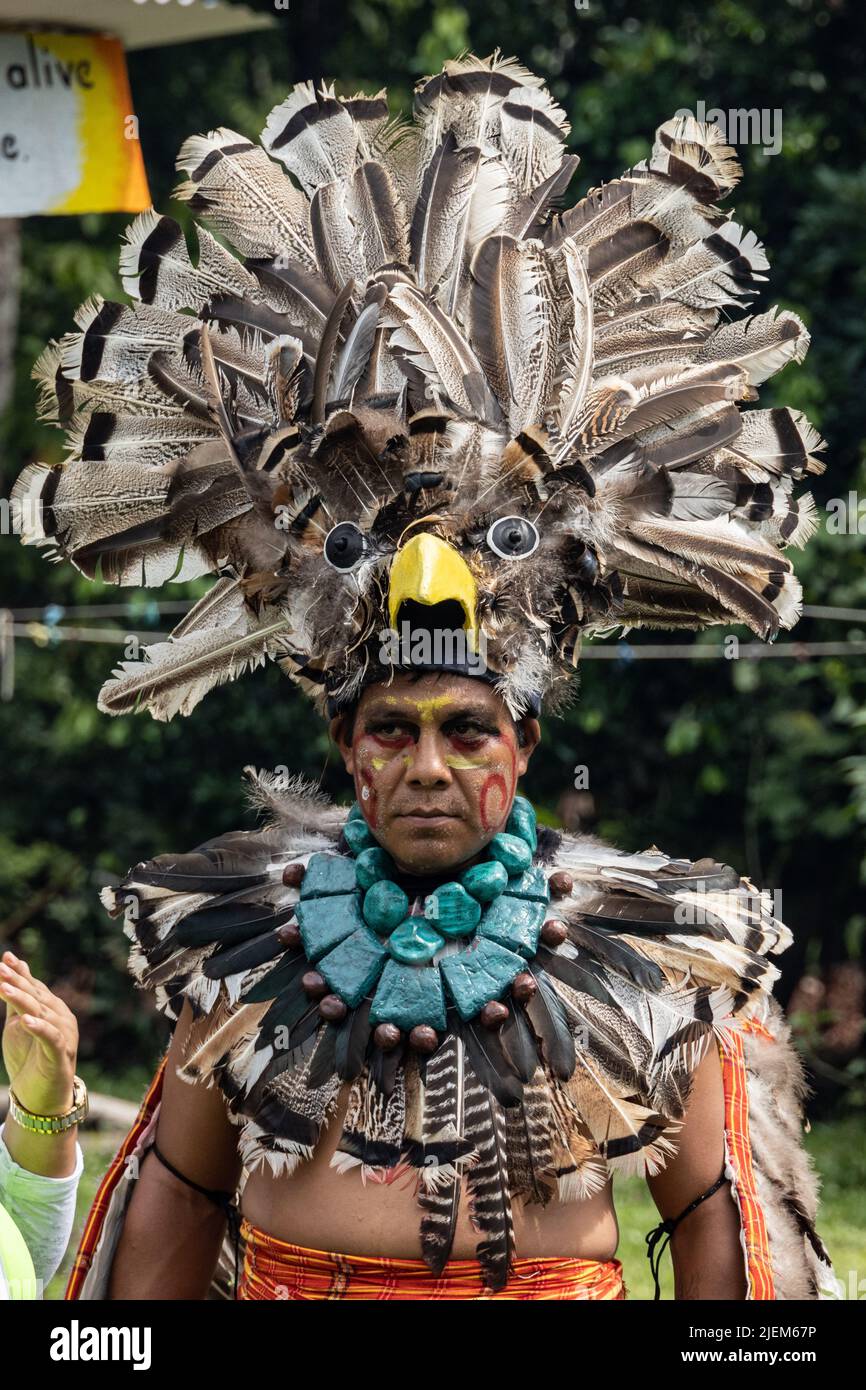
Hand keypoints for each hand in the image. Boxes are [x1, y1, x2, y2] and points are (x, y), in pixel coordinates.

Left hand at [0, 951, 77, 1114]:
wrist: (40, 1099)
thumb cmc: (29, 1060)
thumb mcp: (18, 1025)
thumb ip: (17, 998)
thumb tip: (12, 968)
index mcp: (52, 1009)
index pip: (35, 987)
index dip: (20, 973)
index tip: (5, 958)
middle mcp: (61, 1018)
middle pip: (38, 997)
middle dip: (18, 983)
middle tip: (1, 970)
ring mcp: (63, 1036)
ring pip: (43, 1014)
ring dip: (23, 1001)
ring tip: (4, 990)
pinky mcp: (61, 1055)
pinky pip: (50, 1038)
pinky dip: (39, 1028)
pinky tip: (25, 1020)